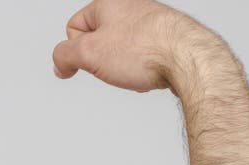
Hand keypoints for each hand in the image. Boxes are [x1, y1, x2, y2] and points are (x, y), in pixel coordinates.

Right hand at [52, 0, 213, 93]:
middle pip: (97, 42)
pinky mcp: (165, 40)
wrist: (189, 58)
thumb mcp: (88, 53)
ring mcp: (149, 23)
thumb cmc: (145, 49)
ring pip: (120, 53)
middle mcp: (130, 7)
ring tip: (135, 68)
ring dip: (121, 67)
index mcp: (108, 2)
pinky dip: (140, 70)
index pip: (73, 28)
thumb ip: (63, 56)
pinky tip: (149, 73)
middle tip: (114, 64)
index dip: (76, 50)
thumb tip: (60, 64)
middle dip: (101, 60)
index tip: (89, 60)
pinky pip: (140, 60)